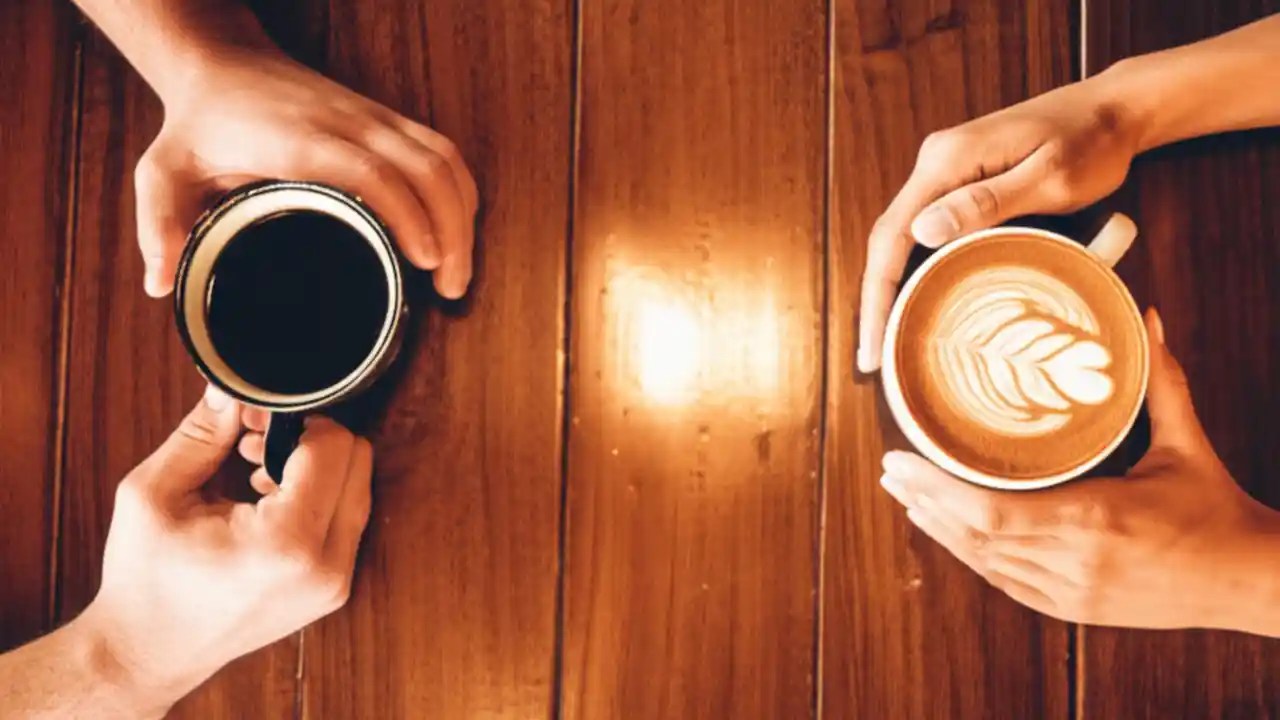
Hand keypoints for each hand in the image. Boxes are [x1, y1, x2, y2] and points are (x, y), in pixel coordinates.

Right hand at [79, 387, 372, 713]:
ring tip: (256, 473)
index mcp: (286, 544)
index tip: (253, 421)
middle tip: (254, 444)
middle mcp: (326, 566)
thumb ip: (201, 432)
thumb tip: (233, 385)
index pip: (332, 445)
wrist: (150, 653)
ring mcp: (337, 581)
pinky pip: (351, 516)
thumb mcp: (153, 494)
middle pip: (358, 459)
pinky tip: (268, 500)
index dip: (294, 419)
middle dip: (310, 439)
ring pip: (360, 485)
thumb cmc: (146, 582)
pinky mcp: (335, 587)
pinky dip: (320, 495)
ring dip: (317, 466)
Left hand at [136, 49, 477, 298]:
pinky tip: (457, 230)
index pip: (372, 172)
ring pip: (442, 160)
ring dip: (462, 215)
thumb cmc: (199, 123)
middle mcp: (348, 125)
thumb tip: (160, 285)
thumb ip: (160, 225)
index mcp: (301, 140)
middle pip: (424, 169)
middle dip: (451, 230)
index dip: (407, 215)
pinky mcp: (386, 122)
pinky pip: (440, 152)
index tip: (426, 260)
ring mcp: (373, 120)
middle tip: (451, 288)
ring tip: (458, 272)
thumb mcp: (164, 172)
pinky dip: (459, 192)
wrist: (222, 64)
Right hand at [857, 77, 1140, 371]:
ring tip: (891, 340)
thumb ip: (987, 203)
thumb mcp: (1048, 178)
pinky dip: (915, 268)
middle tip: (875, 359)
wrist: (1117, 108)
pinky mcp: (962, 179)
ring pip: (904, 236)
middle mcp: (936, 162)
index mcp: (948, 160)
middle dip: (876, 299)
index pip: (892, 234)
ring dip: (892, 286)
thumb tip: (922, 232)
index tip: (871, 347)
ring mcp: (947, 170)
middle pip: (888, 238)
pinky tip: (918, 299)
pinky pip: (927, 228)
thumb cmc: (1093, 143)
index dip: (876, 294)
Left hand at [878, 309, 1279, 632]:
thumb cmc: (1214, 507)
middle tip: (889, 469)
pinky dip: (971, 554)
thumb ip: (1160, 379)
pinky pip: (1004, 582)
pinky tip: (947, 531)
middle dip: (924, 501)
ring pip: (983, 562)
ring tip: (906, 495)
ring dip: (939, 529)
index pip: (989, 511)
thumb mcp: (1187, 442)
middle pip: (973, 535)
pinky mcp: (1072, 610)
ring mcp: (1071, 592)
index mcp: (1094, 517)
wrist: (1245, 581)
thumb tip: (1144, 317)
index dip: (935, 489)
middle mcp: (1074, 561)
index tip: (899, 462)